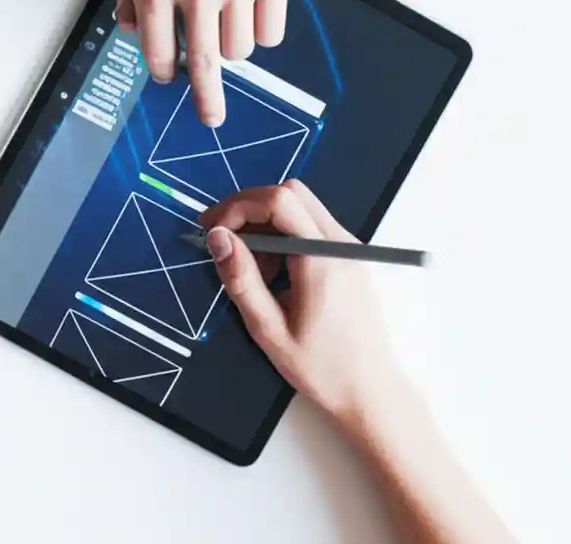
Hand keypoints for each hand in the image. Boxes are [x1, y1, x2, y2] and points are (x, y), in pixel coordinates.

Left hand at [115, 0, 313, 125]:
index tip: (168, 75)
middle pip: (203, 66)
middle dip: (205, 101)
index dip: (162, 69)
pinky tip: (254, 18)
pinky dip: (263, 32)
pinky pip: (271, 31)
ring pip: (238, 50)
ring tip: (226, 29)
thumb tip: (132, 25)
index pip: (157, 48)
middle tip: (210, 118)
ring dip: (231, 49)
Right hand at [199, 181, 393, 421]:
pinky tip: (272, 275)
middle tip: (220, 238)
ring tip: (250, 271)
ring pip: (299, 207)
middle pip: (290, 193)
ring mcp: (349, 249)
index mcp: (322, 260)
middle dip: (248, 208)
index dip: (237, 207)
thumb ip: (241, 278)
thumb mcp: (268, 329)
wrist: (371, 391)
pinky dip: (282, 238)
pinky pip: (310, 228)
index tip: (212, 232)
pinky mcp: (349, 258)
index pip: (278, 201)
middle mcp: (342, 245)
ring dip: (264, 225)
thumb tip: (217, 237)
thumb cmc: (321, 368)